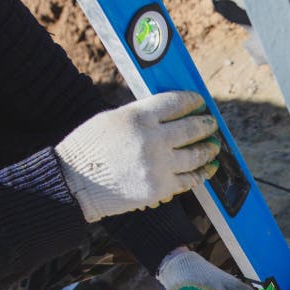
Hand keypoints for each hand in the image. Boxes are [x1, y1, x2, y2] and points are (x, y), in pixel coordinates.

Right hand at [56, 91, 220, 222]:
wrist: (75, 184)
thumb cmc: (89, 148)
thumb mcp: (111, 119)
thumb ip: (141, 116)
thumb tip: (169, 113)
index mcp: (138, 117)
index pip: (175, 103)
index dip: (192, 101)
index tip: (200, 102)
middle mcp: (152, 140)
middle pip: (191, 129)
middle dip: (206, 125)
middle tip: (212, 124)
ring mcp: (158, 166)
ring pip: (195, 156)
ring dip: (208, 151)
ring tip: (214, 147)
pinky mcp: (160, 188)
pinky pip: (188, 180)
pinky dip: (200, 174)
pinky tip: (206, 170)